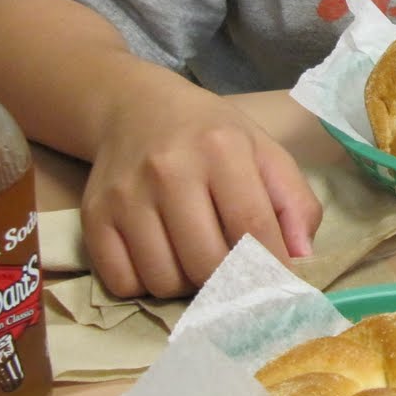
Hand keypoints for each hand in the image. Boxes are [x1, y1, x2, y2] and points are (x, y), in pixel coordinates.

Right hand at [80, 83, 322, 297]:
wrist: (135, 108)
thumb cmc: (210, 135)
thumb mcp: (264, 151)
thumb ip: (293, 202)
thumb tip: (301, 260)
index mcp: (221, 147)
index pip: (253, 225)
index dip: (272, 266)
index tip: (280, 287)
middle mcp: (169, 170)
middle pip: (208, 262)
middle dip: (229, 279)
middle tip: (234, 269)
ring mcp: (127, 195)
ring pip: (165, 281)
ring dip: (187, 284)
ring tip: (195, 255)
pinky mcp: (94, 216)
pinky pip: (123, 283)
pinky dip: (146, 284)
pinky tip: (161, 256)